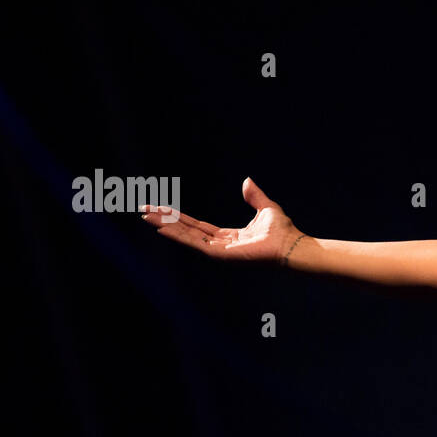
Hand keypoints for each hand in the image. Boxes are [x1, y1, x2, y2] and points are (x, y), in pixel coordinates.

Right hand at [139, 177, 304, 264]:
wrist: (291, 244)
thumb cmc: (283, 231)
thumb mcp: (265, 207)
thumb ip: (254, 196)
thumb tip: (246, 181)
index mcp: (229, 237)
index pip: (197, 227)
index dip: (179, 218)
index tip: (162, 209)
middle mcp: (221, 246)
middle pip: (187, 232)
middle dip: (165, 221)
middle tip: (144, 211)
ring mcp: (220, 253)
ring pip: (187, 238)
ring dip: (166, 226)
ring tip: (147, 217)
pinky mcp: (221, 256)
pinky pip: (195, 244)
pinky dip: (177, 236)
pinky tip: (162, 228)